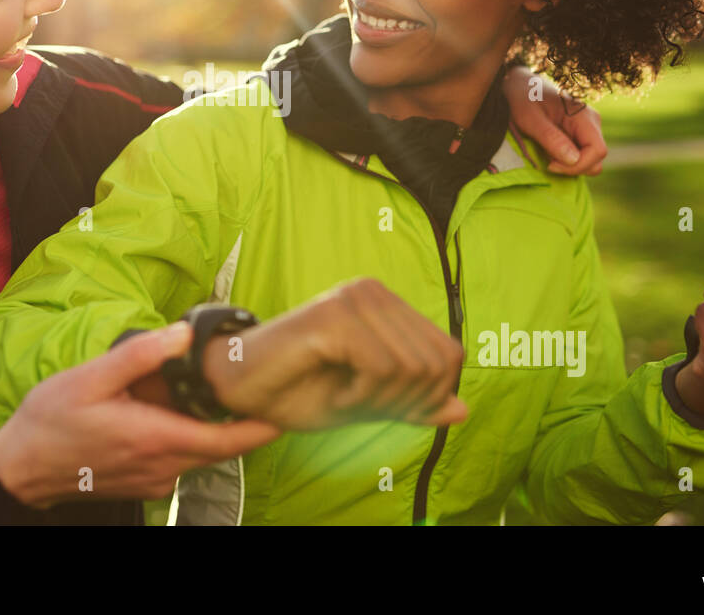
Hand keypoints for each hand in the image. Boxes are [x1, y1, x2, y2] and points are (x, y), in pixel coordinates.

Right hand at [0, 323, 280, 508]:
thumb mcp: (92, 376)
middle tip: (255, 389)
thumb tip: (183, 334)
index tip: (285, 410)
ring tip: (215, 394)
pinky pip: (177, 461)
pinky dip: (185, 438)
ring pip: (198, 455)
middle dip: (241, 422)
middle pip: (219, 448)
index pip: (227, 441)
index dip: (261, 428)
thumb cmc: (51, 419)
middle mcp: (161, 466)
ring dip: (210, 429)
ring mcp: (153, 480)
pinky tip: (169, 412)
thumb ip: (141, 355)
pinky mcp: (142, 485)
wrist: (20, 467)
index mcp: (155, 437)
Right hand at [202, 278, 468, 431]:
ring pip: (410, 367)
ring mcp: (353, 299)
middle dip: (405, 403)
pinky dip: (359, 397)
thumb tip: (463, 410)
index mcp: (387, 305)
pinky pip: (378, 367)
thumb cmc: (300, 390)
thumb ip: (413, 402)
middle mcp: (374, 292)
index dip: (431, 396)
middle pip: (435, 363)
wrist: (239, 387)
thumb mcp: (368, 402)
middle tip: (362, 408)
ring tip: (343, 398)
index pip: (449, 354)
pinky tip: (333, 395)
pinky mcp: (333, 316)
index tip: (389, 411)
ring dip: (378, 401)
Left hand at [502, 64, 606, 175]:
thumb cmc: (523, 99)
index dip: (578, 165)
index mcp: (584, 116)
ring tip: (546, 154)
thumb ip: (551, 138)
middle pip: (597, 160)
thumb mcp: (531, 119)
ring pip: (590, 160)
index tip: (551, 165)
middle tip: (547, 161)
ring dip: (569, 166)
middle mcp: (592, 122)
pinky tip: (549, 151)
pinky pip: (581, 156)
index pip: (598, 151)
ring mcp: (587, 129)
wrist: (520, 86)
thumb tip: (573, 160)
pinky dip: (566, 160)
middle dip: (573, 168)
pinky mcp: (579, 134)